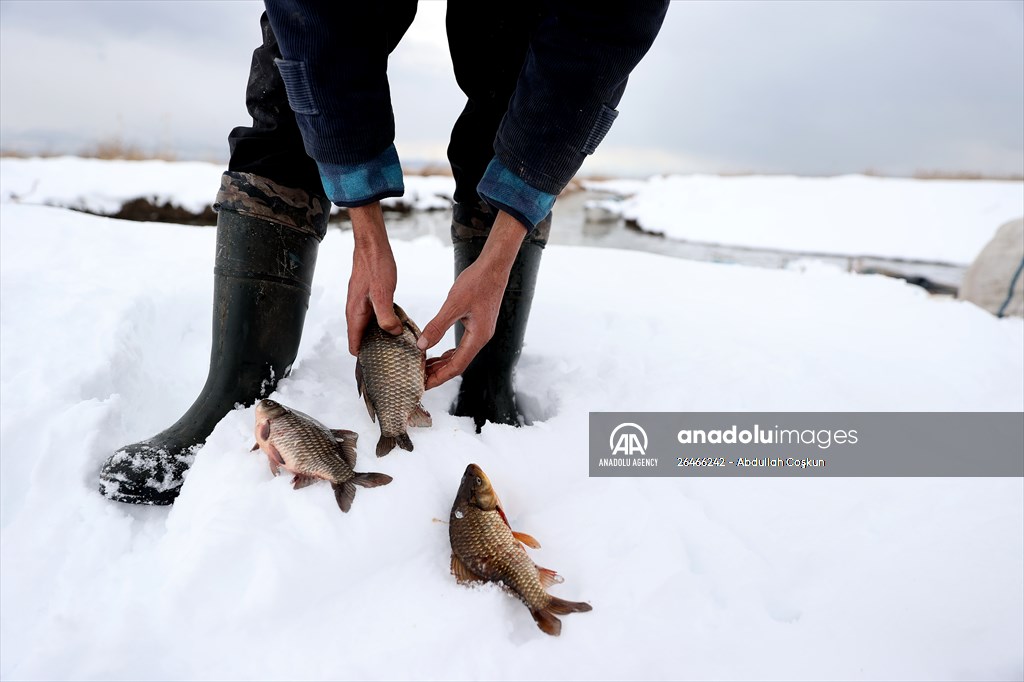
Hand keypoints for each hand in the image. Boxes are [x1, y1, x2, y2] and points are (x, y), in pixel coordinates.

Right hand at [346, 202, 401, 354]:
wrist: (372, 243)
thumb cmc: (375, 265)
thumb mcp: (383, 293)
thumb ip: (386, 316)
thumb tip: (392, 334)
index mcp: (355, 313)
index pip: (354, 344)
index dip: (363, 358)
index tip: (376, 368)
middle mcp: (355, 310)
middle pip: (360, 338)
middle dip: (373, 349)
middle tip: (390, 360)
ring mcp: (361, 303)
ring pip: (367, 327)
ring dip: (378, 337)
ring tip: (395, 347)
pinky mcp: (368, 296)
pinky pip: (373, 317)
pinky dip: (382, 324)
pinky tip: (395, 325)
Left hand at [418, 211, 526, 389]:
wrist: (493, 267)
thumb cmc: (477, 282)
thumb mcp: (454, 304)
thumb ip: (437, 326)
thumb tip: (421, 345)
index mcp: (478, 337)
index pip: (456, 366)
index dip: (439, 377)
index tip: (423, 385)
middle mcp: (481, 338)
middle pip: (457, 364)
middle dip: (438, 373)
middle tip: (419, 380)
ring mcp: (480, 332)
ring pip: (458, 355)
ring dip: (441, 363)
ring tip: (423, 369)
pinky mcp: (477, 324)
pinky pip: (460, 345)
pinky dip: (446, 352)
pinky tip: (435, 353)